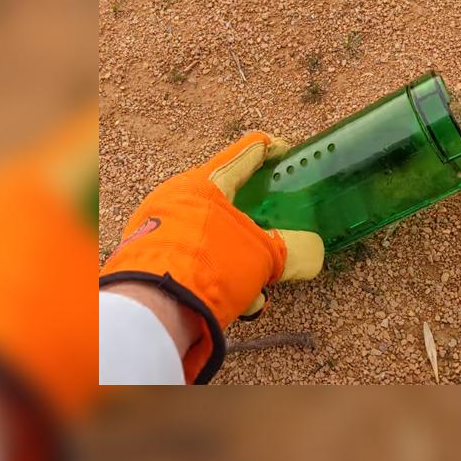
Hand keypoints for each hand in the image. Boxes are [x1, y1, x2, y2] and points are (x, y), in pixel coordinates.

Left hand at [99, 132, 323, 383]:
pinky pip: (192, 255)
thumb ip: (295, 251)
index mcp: (206, 181)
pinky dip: (215, 273)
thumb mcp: (265, 257)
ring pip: (212, 233)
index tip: (289, 157)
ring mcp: (157, 224)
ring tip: (255, 289)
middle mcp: (176, 195)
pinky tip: (233, 302)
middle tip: (275, 234)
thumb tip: (313, 253)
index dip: (273, 150)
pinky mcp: (147, 254)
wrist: (151, 310)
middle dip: (257, 222)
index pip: (246, 151)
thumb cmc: (210, 266)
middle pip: (227, 196)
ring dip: (238, 258)